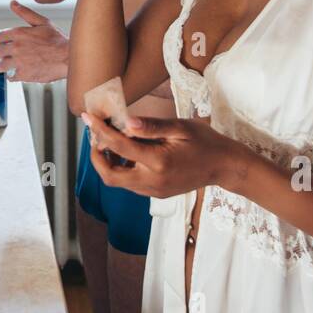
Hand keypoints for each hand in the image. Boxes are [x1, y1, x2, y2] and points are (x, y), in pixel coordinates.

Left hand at [0, 0, 69, 82]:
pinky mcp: (24, 74)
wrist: (68, 57)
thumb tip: (12, 3)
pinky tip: (14, 75)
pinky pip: (12, 77)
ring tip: (1, 68)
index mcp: (19, 33)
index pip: (0, 37)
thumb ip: (25, 13)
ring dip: (1, 67)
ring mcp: (19, 62)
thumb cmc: (58, 40)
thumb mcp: (43, 22)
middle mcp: (16, 47)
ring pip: (2, 66)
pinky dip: (12, 77)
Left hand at [81, 112, 249, 197]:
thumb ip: (152, 126)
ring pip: (118, 181)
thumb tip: (126, 122)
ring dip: (108, 162)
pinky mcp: (156, 194)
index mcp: (159, 162)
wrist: (224, 167)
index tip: (88, 117)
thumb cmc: (205, 142)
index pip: (120, 147)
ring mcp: (154, 191)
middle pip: (110, 175)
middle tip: (95, 135)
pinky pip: (130, 184)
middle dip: (96, 155)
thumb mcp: (181, 128)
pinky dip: (122, 168)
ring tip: (111, 140)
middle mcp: (152, 181)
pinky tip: (127, 152)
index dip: (100, 131)